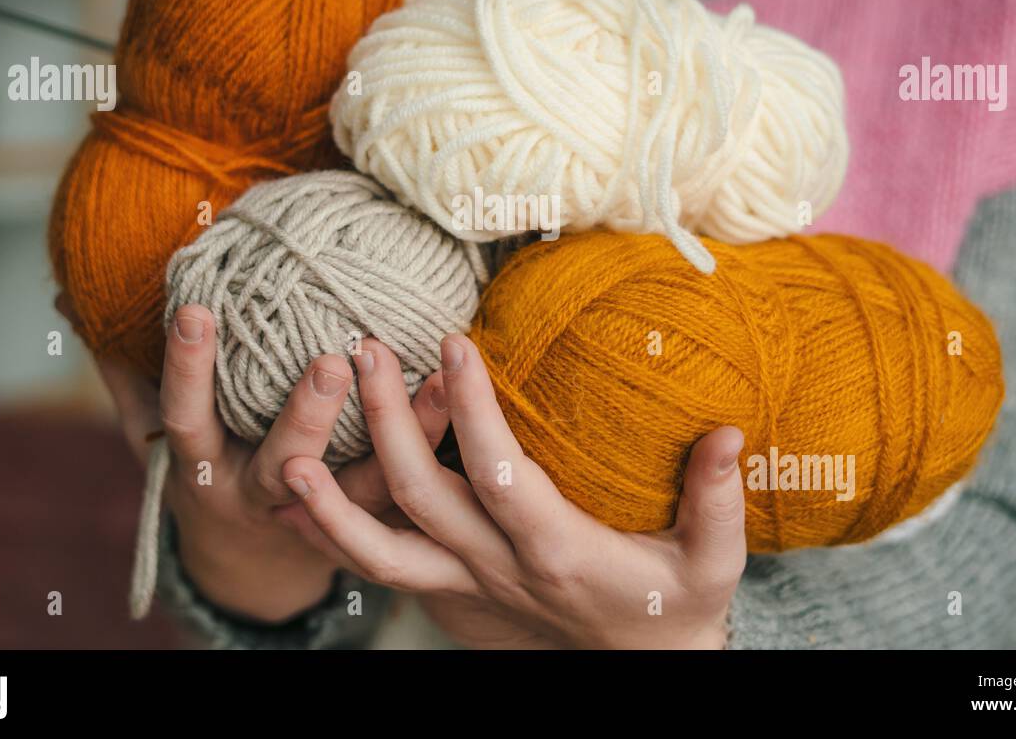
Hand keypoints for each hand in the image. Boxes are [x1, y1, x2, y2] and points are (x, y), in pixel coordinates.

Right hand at [74, 298, 451, 622]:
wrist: (249, 560)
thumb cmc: (204, 467)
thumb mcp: (155, 430)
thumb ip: (126, 367)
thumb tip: (68, 292)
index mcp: (203, 468)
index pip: (186, 415)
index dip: (188, 367)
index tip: (199, 307)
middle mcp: (260, 495)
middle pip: (283, 461)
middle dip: (306, 415)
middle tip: (332, 360)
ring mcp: (320, 516)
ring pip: (364, 484)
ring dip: (401, 432)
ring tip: (433, 378)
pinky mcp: (370, 524)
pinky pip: (406, 489)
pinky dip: (435, 447)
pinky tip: (460, 399)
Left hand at [281, 335, 746, 648]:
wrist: (638, 674)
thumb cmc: (677, 608)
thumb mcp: (713, 563)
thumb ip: (714, 499)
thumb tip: (727, 431)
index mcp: (557, 550)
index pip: (500, 471)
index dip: (473, 407)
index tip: (452, 341)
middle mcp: (498, 570)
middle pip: (421, 496)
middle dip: (384, 421)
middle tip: (361, 349)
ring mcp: (464, 589)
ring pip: (379, 550)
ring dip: (330, 499)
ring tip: (289, 449)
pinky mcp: (448, 597)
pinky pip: (379, 569)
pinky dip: (333, 536)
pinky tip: (297, 494)